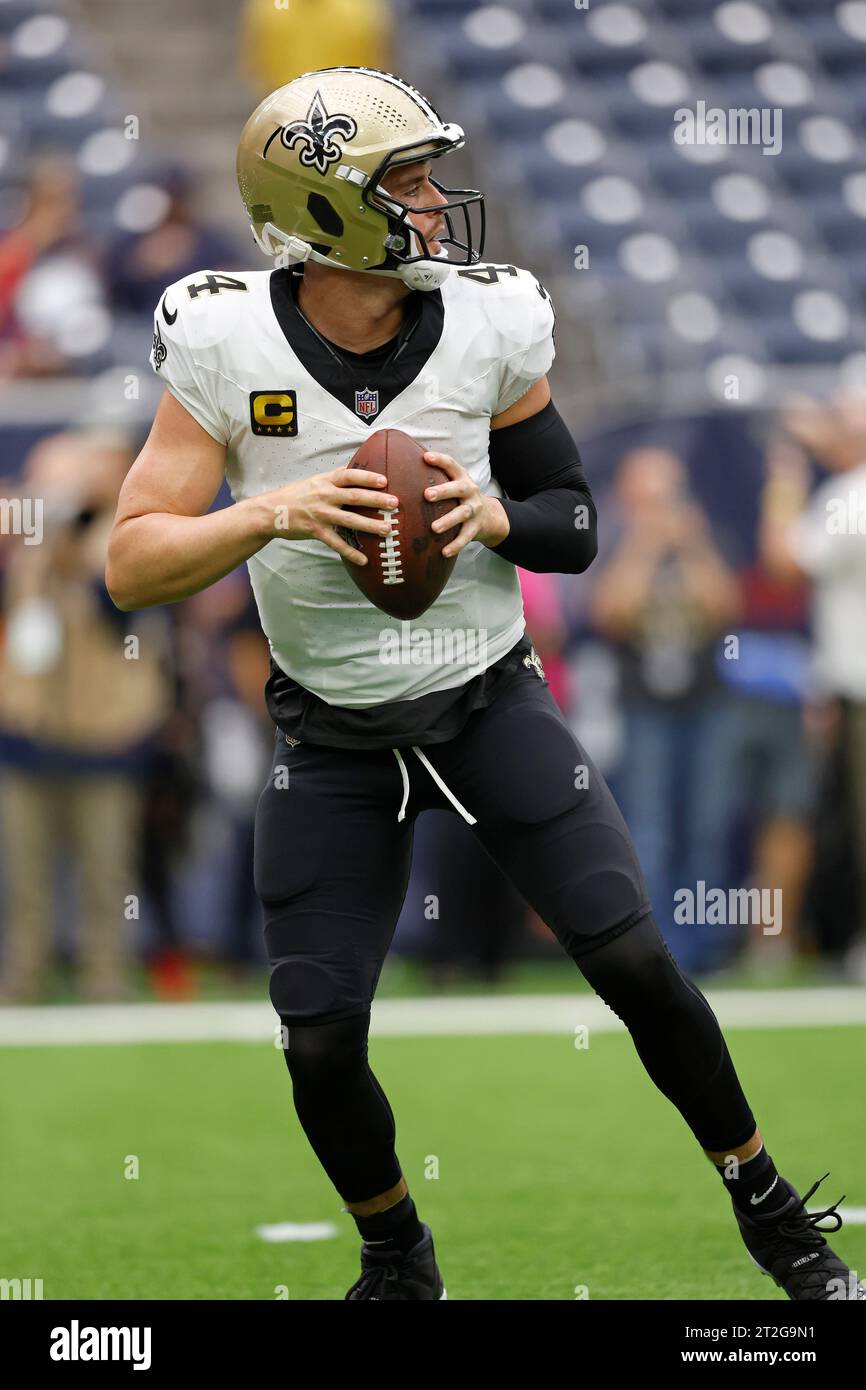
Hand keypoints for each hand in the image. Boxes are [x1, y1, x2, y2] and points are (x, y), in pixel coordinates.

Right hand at [257, 466, 398, 565]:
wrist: (270, 511)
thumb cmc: (295, 495)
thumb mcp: (314, 481)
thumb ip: (334, 478)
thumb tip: (354, 469)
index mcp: (325, 481)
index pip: (349, 475)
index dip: (367, 477)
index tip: (385, 480)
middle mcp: (324, 496)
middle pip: (354, 497)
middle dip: (376, 500)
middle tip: (394, 503)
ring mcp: (320, 514)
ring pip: (349, 520)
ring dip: (370, 525)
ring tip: (387, 529)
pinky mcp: (315, 531)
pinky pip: (336, 543)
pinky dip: (350, 552)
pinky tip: (364, 560)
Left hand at [422, 451, 509, 557]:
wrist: (488, 516)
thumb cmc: (459, 498)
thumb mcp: (453, 485)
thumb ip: (434, 479)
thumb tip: (400, 471)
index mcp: (462, 477)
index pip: (452, 465)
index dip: (440, 460)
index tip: (426, 457)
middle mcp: (470, 491)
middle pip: (459, 488)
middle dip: (444, 491)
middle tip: (427, 495)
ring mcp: (475, 509)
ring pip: (463, 513)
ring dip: (449, 520)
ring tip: (434, 528)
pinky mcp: (476, 527)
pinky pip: (466, 537)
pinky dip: (456, 545)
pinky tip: (444, 552)